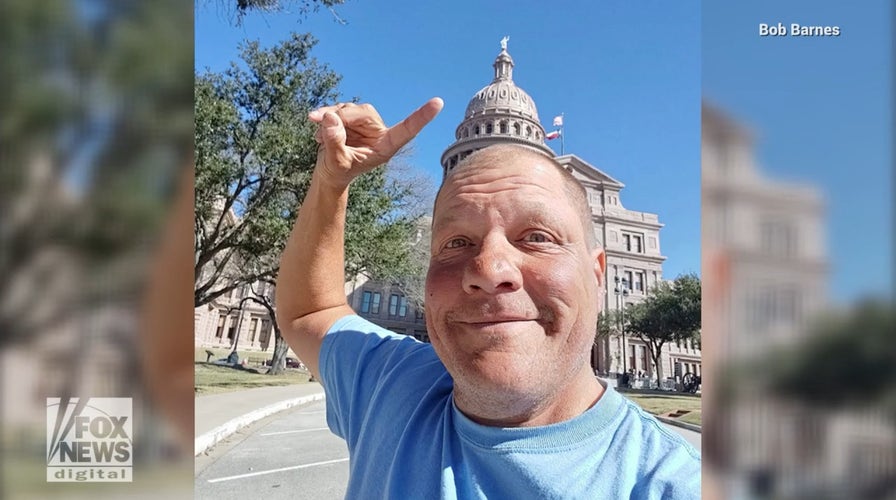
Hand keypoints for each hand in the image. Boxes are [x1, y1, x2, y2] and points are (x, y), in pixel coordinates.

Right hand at [309, 97, 443, 188]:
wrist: (329, 174)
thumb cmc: (338, 173)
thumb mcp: (336, 163)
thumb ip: (334, 142)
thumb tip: (330, 118)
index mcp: (386, 146)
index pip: (407, 130)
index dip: (421, 116)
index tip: (439, 102)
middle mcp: (378, 132)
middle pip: (363, 112)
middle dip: (341, 117)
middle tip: (318, 127)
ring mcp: (365, 123)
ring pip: (349, 108)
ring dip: (330, 116)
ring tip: (317, 136)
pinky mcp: (351, 118)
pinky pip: (338, 108)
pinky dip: (325, 116)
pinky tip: (317, 130)